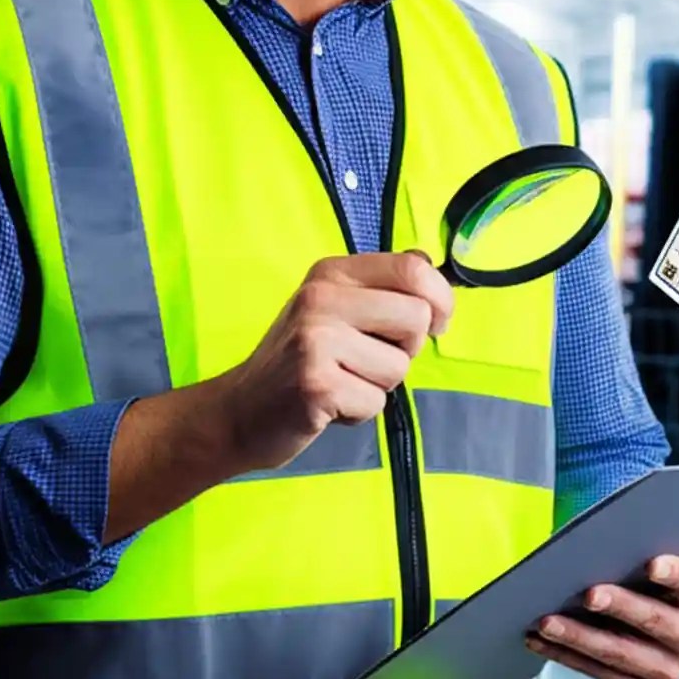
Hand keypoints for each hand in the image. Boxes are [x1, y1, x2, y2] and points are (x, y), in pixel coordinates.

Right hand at [217, 252, 453, 471]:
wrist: (237, 411)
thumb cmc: (298, 362)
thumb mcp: (334, 309)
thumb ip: (379, 289)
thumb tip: (430, 266)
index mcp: (332, 273)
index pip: (413, 268)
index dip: (440, 299)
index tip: (437, 323)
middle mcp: (321, 298)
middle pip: (416, 317)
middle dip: (406, 350)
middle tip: (367, 361)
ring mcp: (315, 340)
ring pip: (399, 367)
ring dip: (378, 385)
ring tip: (341, 381)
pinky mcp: (315, 384)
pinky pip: (375, 402)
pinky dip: (359, 412)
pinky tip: (329, 404)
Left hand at [528, 555, 678, 678]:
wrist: (647, 615)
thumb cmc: (646, 576)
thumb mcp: (653, 558)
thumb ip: (640, 549)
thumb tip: (600, 539)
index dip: (675, 574)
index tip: (651, 563)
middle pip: (657, 622)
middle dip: (621, 607)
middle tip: (589, 594)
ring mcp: (667, 667)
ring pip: (621, 654)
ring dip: (580, 637)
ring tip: (547, 620)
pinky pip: (597, 672)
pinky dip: (565, 653)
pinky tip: (538, 637)